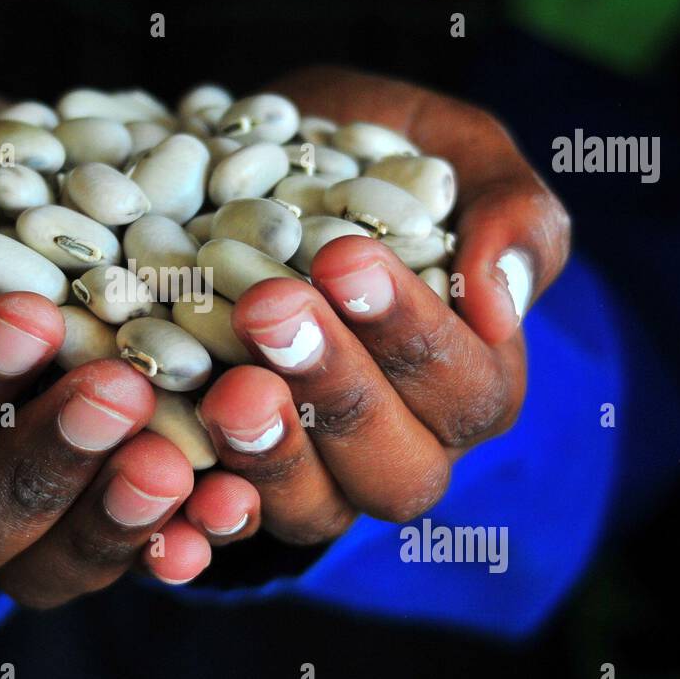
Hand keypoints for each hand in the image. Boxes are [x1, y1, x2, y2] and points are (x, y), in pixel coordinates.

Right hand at [0, 100, 258, 605]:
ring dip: (111, 520)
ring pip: (50, 568)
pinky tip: (231, 502)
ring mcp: (32, 515)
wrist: (51, 180)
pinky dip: (189, 537)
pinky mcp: (114, 513)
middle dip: (37, 464)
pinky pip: (143, 557)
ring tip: (174, 464)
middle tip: (115, 391)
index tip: (30, 319)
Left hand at [194, 65, 571, 542]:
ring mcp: (318, 480)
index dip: (410, 333)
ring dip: (273, 455)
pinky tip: (170, 488)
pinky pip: (224, 529)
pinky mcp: (235, 486)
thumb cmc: (364, 154)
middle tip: (271, 309)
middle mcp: (402, 448)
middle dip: (337, 389)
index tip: (344, 258)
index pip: (467, 388)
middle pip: (397, 468)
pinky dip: (199, 521)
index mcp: (471, 382)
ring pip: (315, 511)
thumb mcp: (449, 149)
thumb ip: (509, 212)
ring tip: (229, 388)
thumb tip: (502, 304)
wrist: (247, 164)